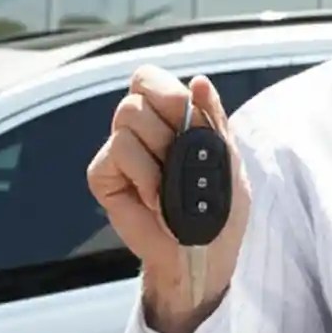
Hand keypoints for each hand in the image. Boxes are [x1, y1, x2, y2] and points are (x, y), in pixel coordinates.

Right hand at [87, 65, 251, 332]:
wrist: (203, 253)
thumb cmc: (219, 207)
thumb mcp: (228, 157)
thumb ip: (213, 118)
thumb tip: (199, 81)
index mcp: (168, 117)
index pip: (148, 79)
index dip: (164, 90)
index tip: (185, 113)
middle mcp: (139, 130)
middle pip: (135, 96)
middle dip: (169, 125)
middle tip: (183, 156)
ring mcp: (118, 152)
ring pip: (127, 120)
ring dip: (160, 154)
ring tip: (172, 185)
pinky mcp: (103, 175)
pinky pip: (117, 152)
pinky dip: (145, 176)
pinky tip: (157, 199)